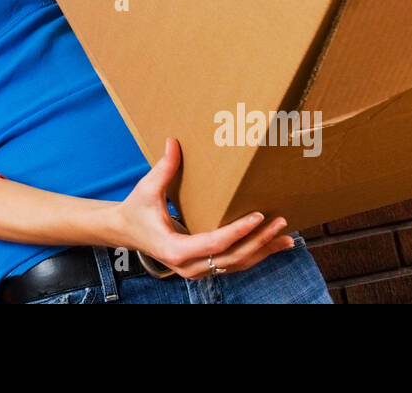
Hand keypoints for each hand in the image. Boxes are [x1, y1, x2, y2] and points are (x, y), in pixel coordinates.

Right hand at [114, 138, 294, 279]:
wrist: (125, 232)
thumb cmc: (136, 210)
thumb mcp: (147, 189)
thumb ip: (164, 168)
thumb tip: (174, 142)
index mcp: (175, 250)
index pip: (215, 243)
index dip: (239, 231)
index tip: (258, 216)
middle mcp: (189, 266)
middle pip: (232, 258)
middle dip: (259, 241)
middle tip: (280, 223)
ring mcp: (197, 270)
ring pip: (237, 265)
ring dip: (263, 251)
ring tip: (286, 237)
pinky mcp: (203, 267)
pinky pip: (233, 264)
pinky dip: (254, 255)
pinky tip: (272, 245)